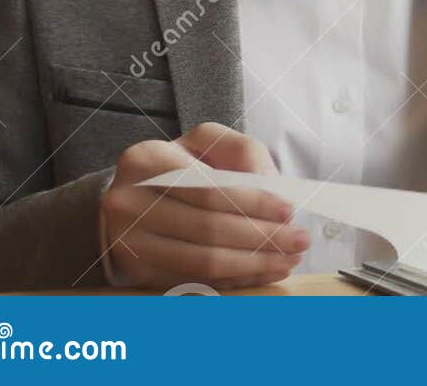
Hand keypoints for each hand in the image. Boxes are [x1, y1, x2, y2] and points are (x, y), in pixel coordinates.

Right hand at [98, 121, 308, 288]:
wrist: (136, 196)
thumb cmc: (182, 166)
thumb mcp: (210, 143)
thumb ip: (244, 153)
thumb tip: (272, 188)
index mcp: (146, 160)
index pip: (209, 189)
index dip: (253, 203)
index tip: (290, 211)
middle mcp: (127, 202)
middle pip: (207, 229)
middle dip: (262, 237)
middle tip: (299, 240)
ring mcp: (128, 242)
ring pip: (202, 262)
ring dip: (253, 264)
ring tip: (289, 259)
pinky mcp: (136, 272)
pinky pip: (195, 281)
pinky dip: (236, 279)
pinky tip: (264, 271)